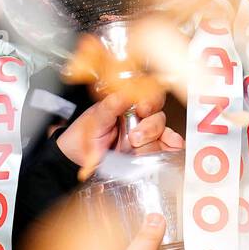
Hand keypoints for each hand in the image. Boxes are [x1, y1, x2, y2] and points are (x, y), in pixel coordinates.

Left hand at [56, 90, 183, 171]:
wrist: (77, 155)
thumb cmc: (85, 133)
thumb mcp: (96, 117)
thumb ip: (111, 105)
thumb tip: (124, 94)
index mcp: (129, 105)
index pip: (149, 98)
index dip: (150, 103)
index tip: (142, 110)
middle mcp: (140, 120)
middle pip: (158, 118)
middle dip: (149, 128)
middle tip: (134, 137)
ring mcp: (144, 137)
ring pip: (162, 135)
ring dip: (152, 142)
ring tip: (135, 147)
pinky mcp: (146, 152)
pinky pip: (165, 148)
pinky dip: (171, 148)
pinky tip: (171, 147)